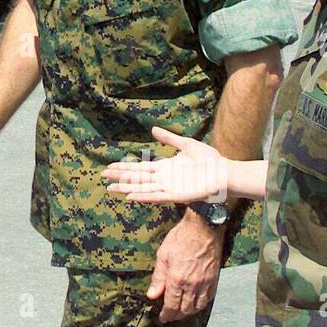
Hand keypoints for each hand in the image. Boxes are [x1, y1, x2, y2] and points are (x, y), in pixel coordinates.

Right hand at [101, 126, 227, 203]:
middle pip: (136, 178)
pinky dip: (143, 196)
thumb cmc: (209, 160)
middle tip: (102, 177)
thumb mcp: (186, 144)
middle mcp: (163, 179)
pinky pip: (156, 196)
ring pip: (142, 188)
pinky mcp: (175, 196)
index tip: (109, 167)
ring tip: (110, 189)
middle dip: (119, 177)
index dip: (124, 167)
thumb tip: (153, 129)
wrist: (224, 172)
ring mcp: (168, 188)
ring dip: (126, 188)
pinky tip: (131, 195)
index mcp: (164, 168)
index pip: (139, 168)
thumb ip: (169, 138)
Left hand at [147, 212, 223, 322]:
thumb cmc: (181, 238)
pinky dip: (201, 305)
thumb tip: (152, 295)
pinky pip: (208, 299)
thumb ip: (158, 277)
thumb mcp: (163, 255)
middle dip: (176, 316)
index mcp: (177, 279)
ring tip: (181, 312)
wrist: (204, 228)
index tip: (162, 318)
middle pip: (184, 309)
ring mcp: (205, 283)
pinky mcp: (214, 279)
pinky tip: (195, 304)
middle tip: (169, 317)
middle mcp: (192, 285)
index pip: (171, 305)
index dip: (166, 314)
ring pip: (197, 307)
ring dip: (188, 312)